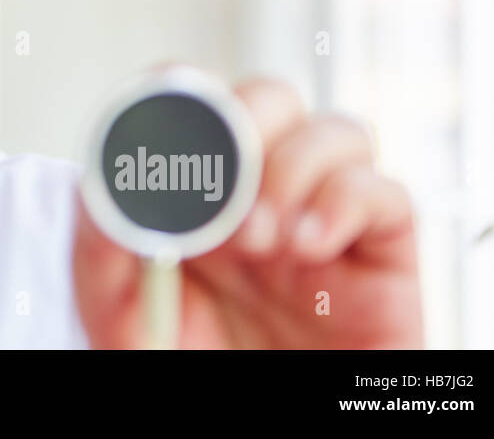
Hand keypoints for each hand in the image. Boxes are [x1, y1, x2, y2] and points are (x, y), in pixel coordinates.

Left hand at [73, 77, 422, 347]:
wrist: (242, 423)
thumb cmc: (183, 360)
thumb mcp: (117, 306)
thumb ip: (105, 241)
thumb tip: (112, 180)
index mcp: (198, 187)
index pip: (200, 99)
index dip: (184, 88)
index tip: (163, 114)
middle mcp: (264, 190)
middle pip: (272, 98)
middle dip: (245, 121)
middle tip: (218, 184)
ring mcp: (324, 217)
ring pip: (339, 131)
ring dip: (293, 167)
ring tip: (259, 240)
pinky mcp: (381, 258)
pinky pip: (388, 195)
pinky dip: (345, 203)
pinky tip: (307, 246)